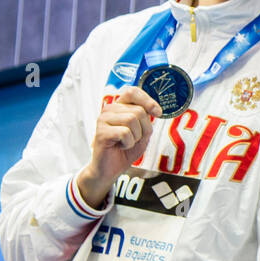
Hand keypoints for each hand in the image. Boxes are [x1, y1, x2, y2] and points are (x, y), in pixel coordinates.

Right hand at [76, 87, 161, 206]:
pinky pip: (125, 133)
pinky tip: (120, 146)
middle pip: (139, 111)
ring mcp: (103, 120)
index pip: (133, 92)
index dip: (148, 100)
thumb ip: (146, 118)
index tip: (158, 113)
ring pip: (132, 120)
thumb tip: (156, 109)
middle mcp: (109, 110)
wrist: (111, 168)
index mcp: (119, 107)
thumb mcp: (142, 131)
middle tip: (134, 138)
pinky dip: (128, 143)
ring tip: (126, 142)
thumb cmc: (125, 149)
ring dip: (136, 136)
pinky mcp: (101, 132)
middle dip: (144, 128)